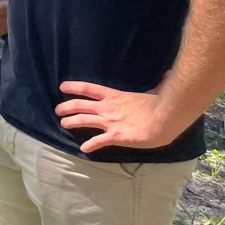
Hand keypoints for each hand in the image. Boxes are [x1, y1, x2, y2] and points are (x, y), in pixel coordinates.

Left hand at [54, 80, 185, 153]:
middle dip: (66, 107)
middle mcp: (108, 107)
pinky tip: (84, 149)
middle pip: (80, 105)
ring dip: (71, 122)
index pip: (89, 88)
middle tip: (58, 110)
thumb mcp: (153, 92)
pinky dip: (90, 145)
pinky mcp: (116, 136)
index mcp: (115, 96)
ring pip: (84, 120)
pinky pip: (99, 141)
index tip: (62, 87)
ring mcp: (111, 122)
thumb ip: (154, 86)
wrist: (165, 118)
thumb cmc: (160, 104)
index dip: (74, 87)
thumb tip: (166, 75)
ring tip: (63, 124)